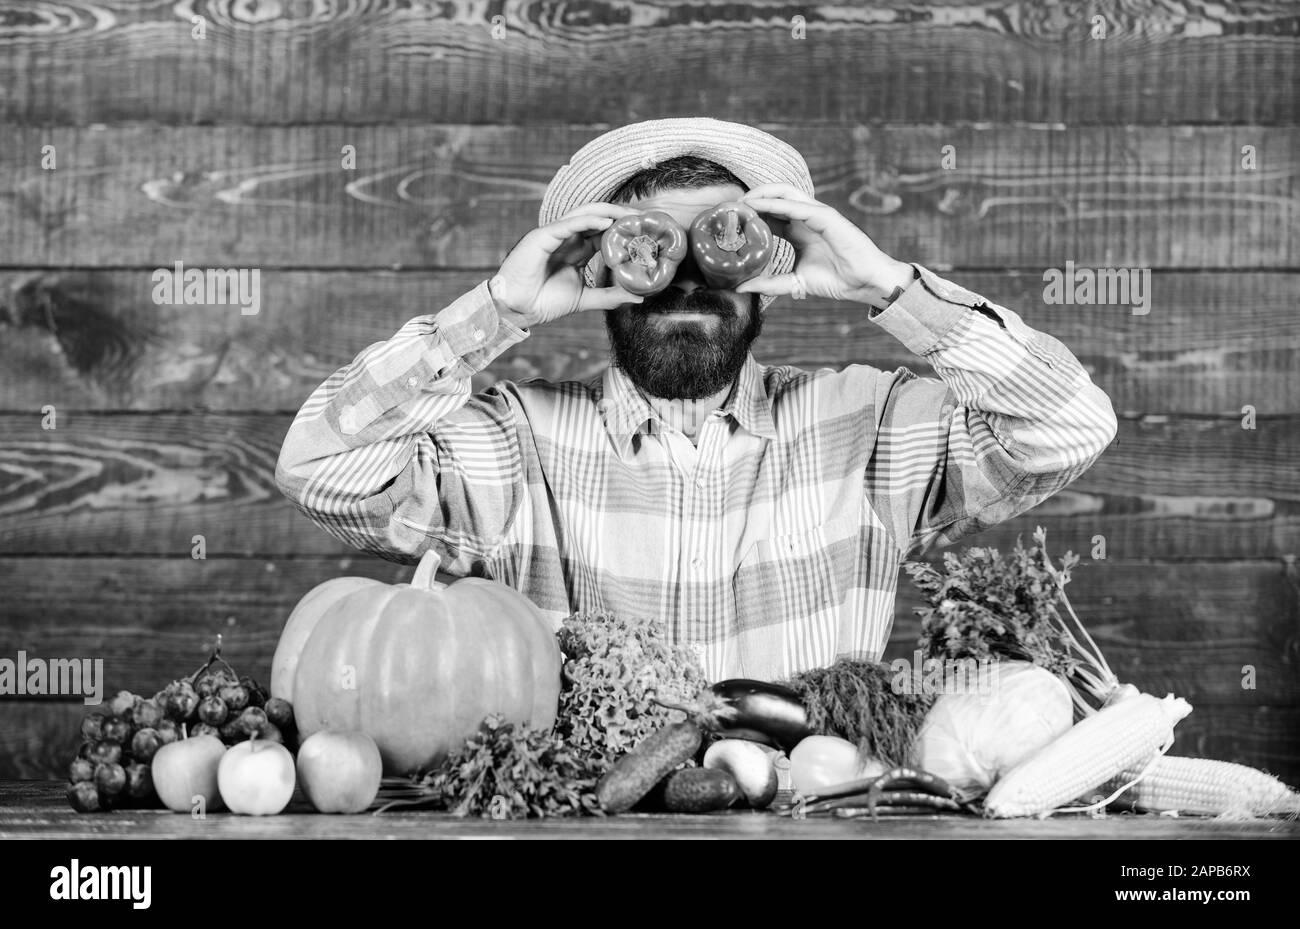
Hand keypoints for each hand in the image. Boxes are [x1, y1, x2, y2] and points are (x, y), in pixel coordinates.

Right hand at [492, 203, 646, 326]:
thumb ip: (610, 296)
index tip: (648, 232)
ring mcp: (555, 234)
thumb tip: (639, 297)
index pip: (605, 231)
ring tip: (631, 216)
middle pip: (599, 218)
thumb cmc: (544, 302)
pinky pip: (568, 223)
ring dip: (610, 212)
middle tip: (646, 220)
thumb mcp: (585, 298)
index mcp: (577, 249)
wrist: (517, 309)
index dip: (625, 229)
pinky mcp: (543, 236)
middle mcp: (568, 238)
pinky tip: (607, 222)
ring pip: (586, 214)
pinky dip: (588, 220)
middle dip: (623, 215)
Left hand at [734, 184, 913, 307]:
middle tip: (730, 208)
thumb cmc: (837, 280)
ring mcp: (816, 214)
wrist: (864, 283)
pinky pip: (797, 206)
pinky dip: (776, 203)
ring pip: (784, 193)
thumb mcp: (794, 283)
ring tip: (741, 202)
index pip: (770, 214)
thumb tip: (740, 288)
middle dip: (751, 198)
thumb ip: (769, 283)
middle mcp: (806, 218)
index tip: (728, 221)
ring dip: (761, 194)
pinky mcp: (826, 216)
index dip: (750, 214)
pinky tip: (758, 206)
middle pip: (774, 197)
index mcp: (798, 230)